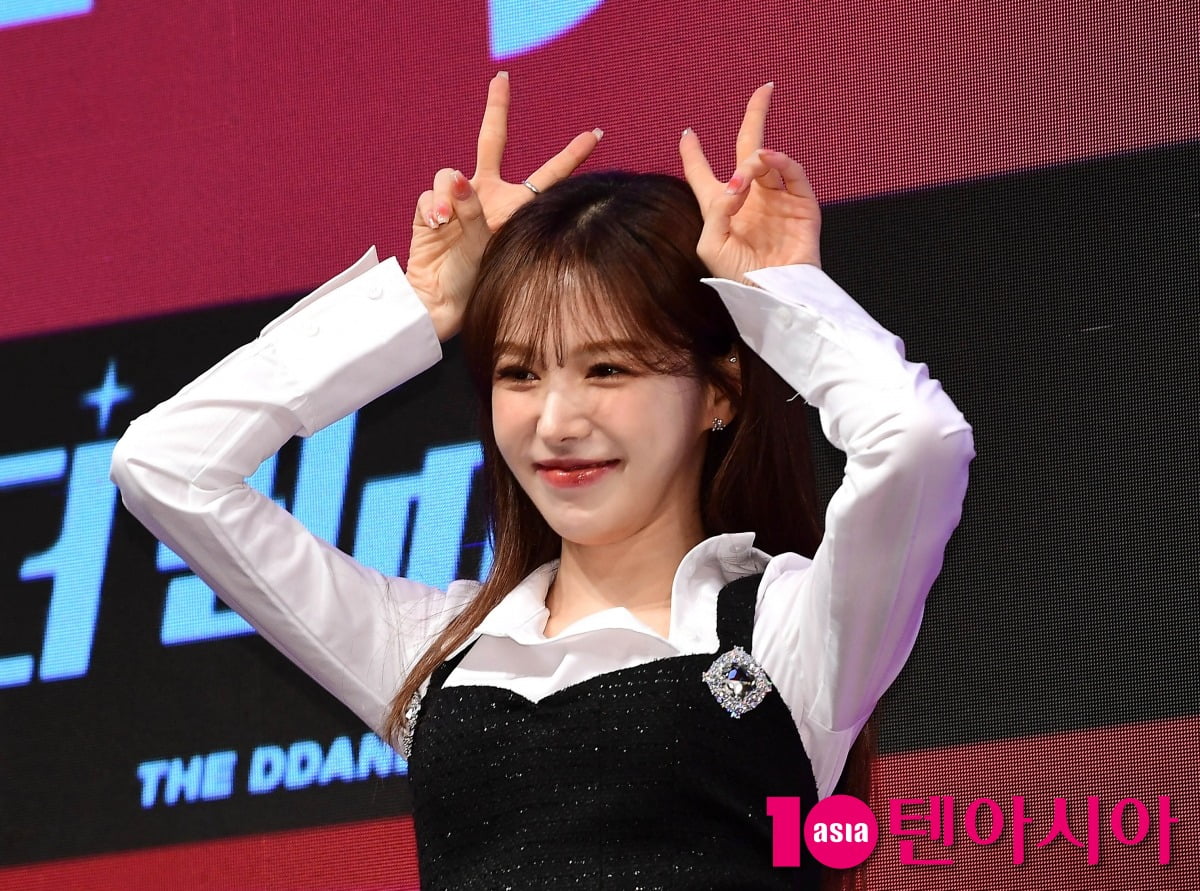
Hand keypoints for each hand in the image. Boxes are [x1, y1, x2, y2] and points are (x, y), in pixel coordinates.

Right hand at [407, 72, 602, 339]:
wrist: (443, 304)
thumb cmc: (479, 283)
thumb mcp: (497, 248)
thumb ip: (478, 211)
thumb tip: (456, 178)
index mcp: (515, 206)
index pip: (548, 175)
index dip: (572, 155)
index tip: (597, 133)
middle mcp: (487, 196)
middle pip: (492, 142)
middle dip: (496, 109)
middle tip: (502, 79)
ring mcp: (456, 200)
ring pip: (451, 172)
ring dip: (452, 193)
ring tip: (450, 220)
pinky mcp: (430, 210)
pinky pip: (431, 196)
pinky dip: (435, 206)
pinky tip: (439, 223)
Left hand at [679, 83, 820, 282]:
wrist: (772, 296)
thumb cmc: (738, 278)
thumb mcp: (710, 246)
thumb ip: (715, 209)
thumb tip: (735, 180)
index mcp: (721, 208)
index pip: (703, 174)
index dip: (693, 154)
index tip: (687, 134)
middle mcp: (750, 198)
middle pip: (748, 148)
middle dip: (755, 116)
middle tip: (764, 89)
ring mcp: (777, 198)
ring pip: (767, 159)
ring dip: (755, 157)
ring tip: (748, 170)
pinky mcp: (801, 204)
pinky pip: (792, 172)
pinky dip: (780, 161)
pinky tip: (766, 160)